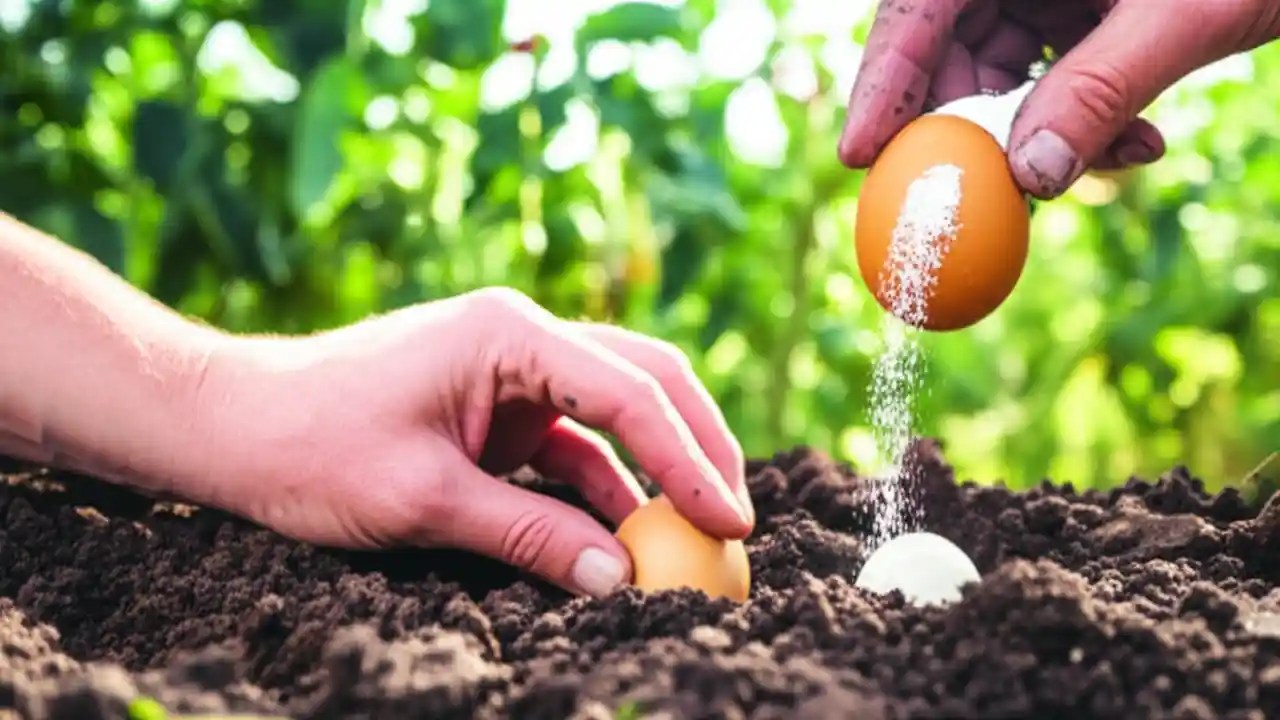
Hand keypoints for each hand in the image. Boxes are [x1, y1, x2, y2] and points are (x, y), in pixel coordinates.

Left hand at [185, 288, 753, 597]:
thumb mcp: (425, 501)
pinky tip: (624, 536)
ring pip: (615, 412)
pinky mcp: (497, 408)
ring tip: (696, 536)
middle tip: (738, 517)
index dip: (688, 459)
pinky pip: (571, 444)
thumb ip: (528, 536)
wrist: (231, 425)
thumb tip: (619, 582)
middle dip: (696, 446)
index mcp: (509, 333)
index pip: (629, 390)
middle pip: (643, 380)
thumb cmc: (312, 446)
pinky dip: (601, 488)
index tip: (731, 522)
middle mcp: (522, 340)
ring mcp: (512, 373)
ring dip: (655, 471)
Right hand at [838, 0, 1279, 197]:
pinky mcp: (1080, 2)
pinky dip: (1081, 117)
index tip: (860, 153)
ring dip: (1040, 133)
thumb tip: (1029, 178)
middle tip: (980, 190)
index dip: (884, 79)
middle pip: (948, 42)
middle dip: (970, 123)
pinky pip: (1052, 70)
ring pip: (1001, 66)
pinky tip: (1136, 143)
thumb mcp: (1186, 14)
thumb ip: (1103, 89)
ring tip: (1106, 164)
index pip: (919, 5)